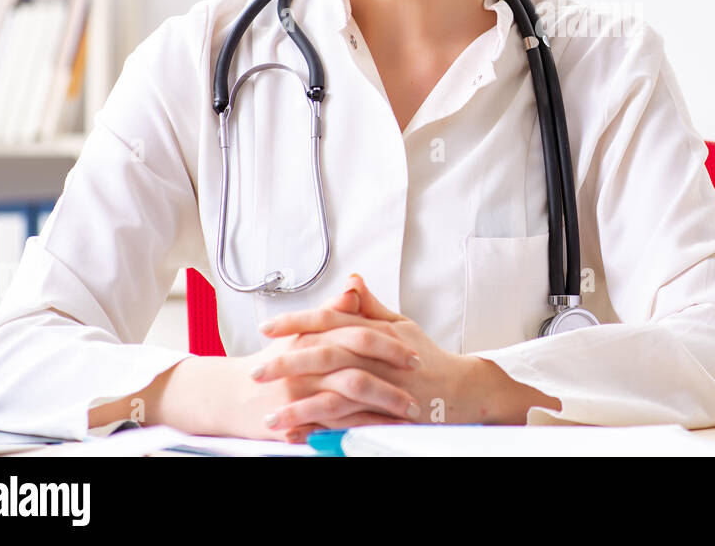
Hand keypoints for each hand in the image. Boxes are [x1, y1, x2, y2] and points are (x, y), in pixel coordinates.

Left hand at [260, 274, 485, 440]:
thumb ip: (369, 306)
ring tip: (269, 415)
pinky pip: (347, 426)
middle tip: (255, 373)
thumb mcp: (400, 325)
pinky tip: (296, 435)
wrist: (458, 389)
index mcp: (377, 333)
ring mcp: (381, 390)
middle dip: (287, 364)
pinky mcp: (384, 418)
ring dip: (299, 407)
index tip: (266, 327)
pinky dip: (320, 432)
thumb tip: (350, 280)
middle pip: (326, 356)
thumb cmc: (425, 356)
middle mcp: (377, 359)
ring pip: (334, 396)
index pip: (330, 321)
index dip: (296, 323)